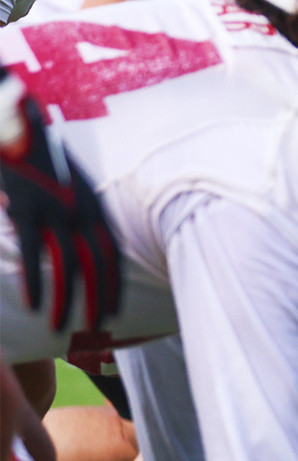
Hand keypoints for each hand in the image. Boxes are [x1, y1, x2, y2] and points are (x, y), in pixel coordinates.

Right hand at [0, 75, 120, 331]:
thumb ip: (78, 211)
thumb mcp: (70, 183)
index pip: (113, 253)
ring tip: (60, 329)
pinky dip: (33, 280)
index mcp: (95, 206)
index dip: (115, 285)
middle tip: (98, 332)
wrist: (16, 128)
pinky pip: (34, 253)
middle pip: (97, 265)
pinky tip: (33, 304)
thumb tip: (81, 241)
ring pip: (66, 265)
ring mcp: (54, 211)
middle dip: (99, 301)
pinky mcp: (26, 210)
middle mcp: (81, 210)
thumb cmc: (41, 159)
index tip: (117, 313)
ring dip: (64, 300)